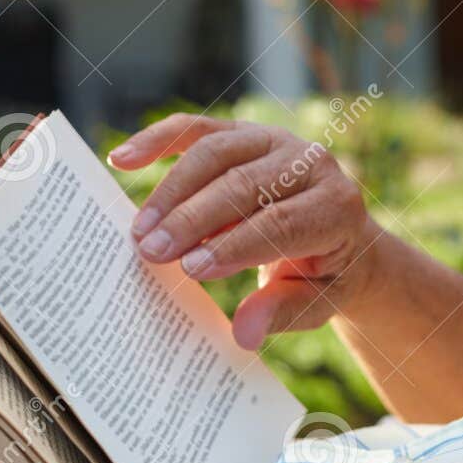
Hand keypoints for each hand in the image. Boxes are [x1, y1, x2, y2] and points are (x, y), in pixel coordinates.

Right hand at [109, 114, 379, 349]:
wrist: (340, 235)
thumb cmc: (324, 274)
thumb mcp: (317, 301)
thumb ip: (283, 312)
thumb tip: (245, 333)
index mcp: (335, 207)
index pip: (281, 222)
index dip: (233, 244)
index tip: (190, 269)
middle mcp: (311, 164)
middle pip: (243, 184)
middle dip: (193, 219)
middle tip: (151, 252)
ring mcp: (276, 141)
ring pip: (215, 152)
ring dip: (171, 190)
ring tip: (139, 231)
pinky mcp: (244, 132)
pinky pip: (198, 129)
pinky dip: (157, 140)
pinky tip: (123, 159)